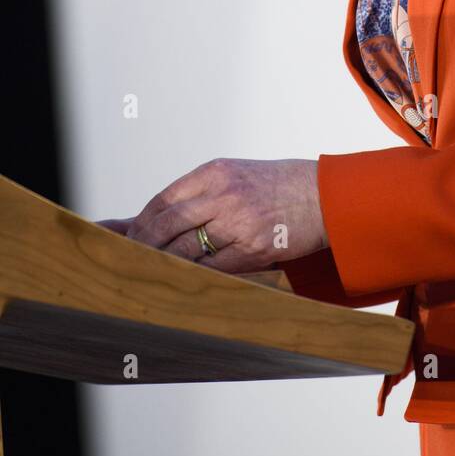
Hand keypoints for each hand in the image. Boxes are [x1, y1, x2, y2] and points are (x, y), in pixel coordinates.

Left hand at [94, 158, 327, 273]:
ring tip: (150, 276)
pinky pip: (212, 269)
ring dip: (164, 266)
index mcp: (215, 172)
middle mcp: (223, 195)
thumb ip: (200, 193)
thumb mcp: (237, 175)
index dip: (141, 223)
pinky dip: (194, 277)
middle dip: (142, 248)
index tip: (130, 238)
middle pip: (166, 226)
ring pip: (185, 251)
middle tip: (128, 263)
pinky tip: (184, 282)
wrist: (325, 195)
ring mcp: (238, 223)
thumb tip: (158, 216)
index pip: (163, 200)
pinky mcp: (253, 249)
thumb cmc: (279, 185)